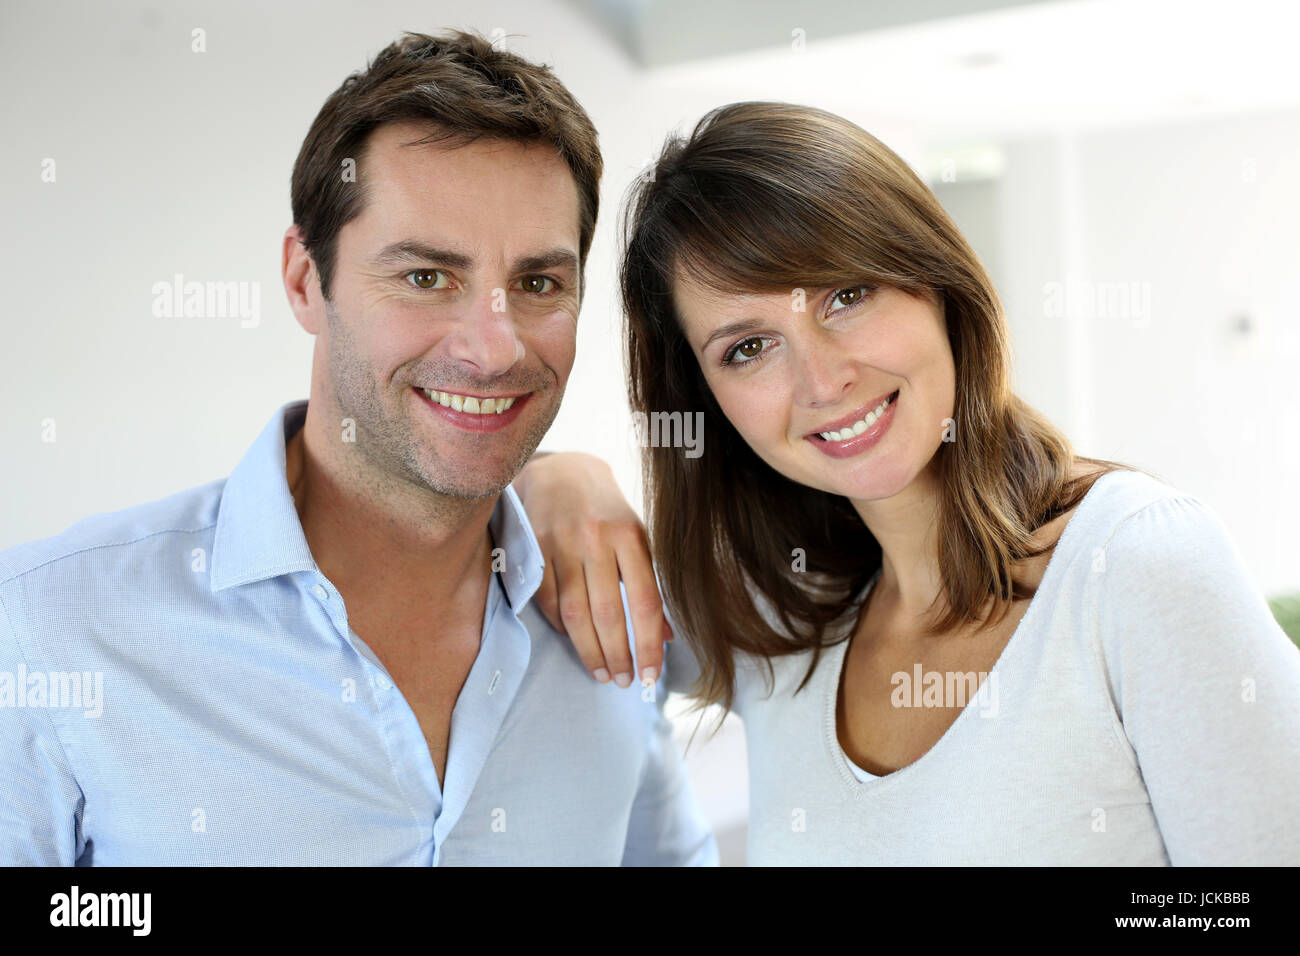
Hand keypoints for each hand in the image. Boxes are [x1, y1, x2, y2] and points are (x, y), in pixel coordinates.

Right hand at [515, 452, 671, 687]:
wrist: (562, 472)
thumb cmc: (607, 511)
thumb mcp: (637, 538)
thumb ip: (649, 583)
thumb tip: (666, 636)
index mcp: (630, 536)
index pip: (645, 601)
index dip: (649, 644)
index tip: (652, 674)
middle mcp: (596, 540)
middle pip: (609, 613)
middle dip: (619, 655)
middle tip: (625, 681)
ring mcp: (562, 544)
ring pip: (576, 613)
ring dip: (590, 651)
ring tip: (603, 674)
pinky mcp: (534, 550)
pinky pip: (549, 602)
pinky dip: (563, 629)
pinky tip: (576, 643)